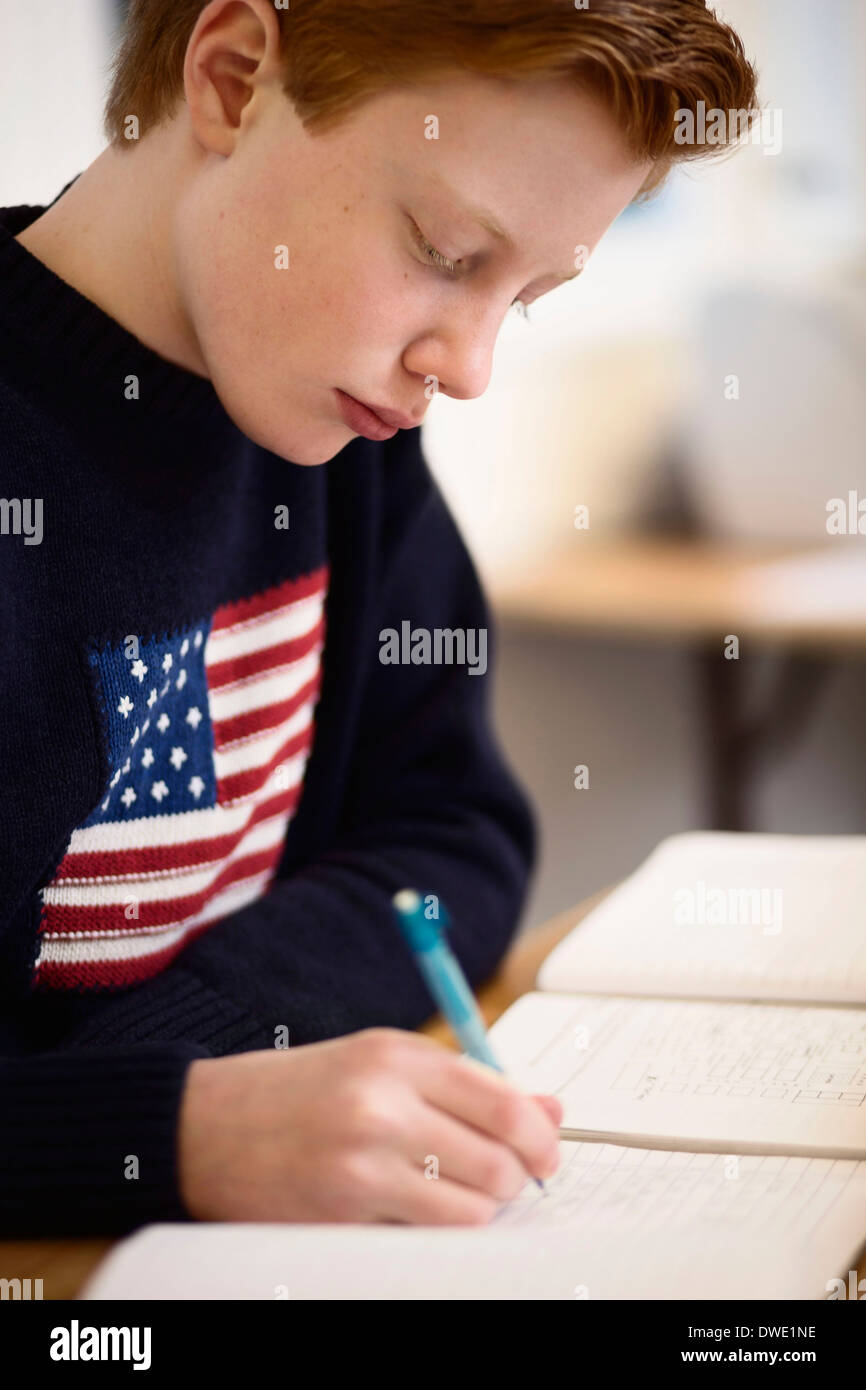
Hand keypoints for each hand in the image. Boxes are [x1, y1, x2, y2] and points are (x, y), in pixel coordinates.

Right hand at [178, 1027, 561, 1223]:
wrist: (201, 1125)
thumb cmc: (297, 1091)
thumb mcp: (379, 1062)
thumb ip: (465, 1084)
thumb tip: (549, 1111)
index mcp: (396, 1056)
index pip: (503, 1101)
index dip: (539, 1136)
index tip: (546, 1152)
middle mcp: (381, 1106)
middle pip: (498, 1163)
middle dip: (514, 1180)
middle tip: (501, 1180)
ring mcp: (360, 1166)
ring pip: (470, 1212)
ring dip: (473, 1211)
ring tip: (447, 1195)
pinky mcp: (339, 1218)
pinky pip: (421, 1241)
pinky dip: (428, 1232)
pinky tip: (405, 1212)